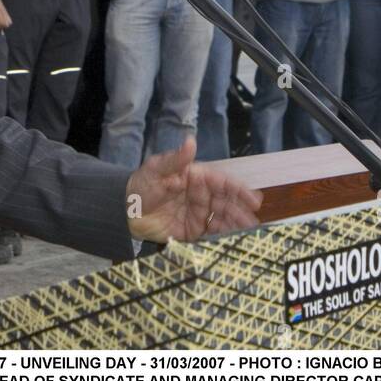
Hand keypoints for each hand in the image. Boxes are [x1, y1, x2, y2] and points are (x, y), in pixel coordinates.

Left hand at [126, 138, 262, 242]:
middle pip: (226, 201)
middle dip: (242, 210)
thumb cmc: (142, 184)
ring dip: (237, 223)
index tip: (253, 199)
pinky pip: (213, 232)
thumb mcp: (157, 168)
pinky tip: (236, 239)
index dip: (239, 190)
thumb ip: (176, 159)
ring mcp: (198, 213)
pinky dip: (226, 234)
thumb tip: (191, 141)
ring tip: (250, 231)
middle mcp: (201, 195)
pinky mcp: (193, 230)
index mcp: (196, 177)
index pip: (222, 182)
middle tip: (255, 219)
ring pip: (223, 217)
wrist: (125, 211)